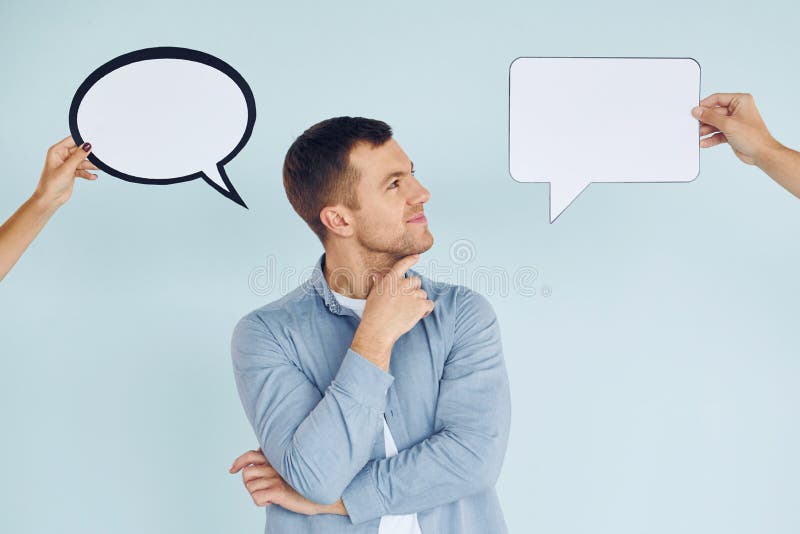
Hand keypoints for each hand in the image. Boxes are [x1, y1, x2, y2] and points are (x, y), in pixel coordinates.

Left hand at [33, 136, 97, 209]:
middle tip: (99, 156)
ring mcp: (67, 164)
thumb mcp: (67, 168)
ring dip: (90, 165)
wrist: (50, 199)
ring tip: (98, 168)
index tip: (95, 140)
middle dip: (89, 155)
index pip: (72, 140)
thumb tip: (87, 145)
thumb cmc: (52, 183)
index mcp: (57, 151)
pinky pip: (82, 170)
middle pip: (79, 151)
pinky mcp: (72, 172)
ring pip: (82, 161)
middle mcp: (62, 156)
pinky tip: (93, 177)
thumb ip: (78, 156)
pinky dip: (87, 173)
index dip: (83, 140)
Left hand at [229, 448, 325, 514]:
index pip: (249, 455)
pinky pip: (256, 498)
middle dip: (249, 483)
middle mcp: (274, 466)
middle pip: (246, 473)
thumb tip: (259, 449)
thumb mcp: (288, 466)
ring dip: (256, 493)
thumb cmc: (305, 482)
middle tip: (261, 488)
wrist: (322, 494)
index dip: (238, 462)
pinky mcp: (278, 491)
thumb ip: (273, 459)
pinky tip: (272, 501)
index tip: (232, 470)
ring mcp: (275, 478)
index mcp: (275, 458)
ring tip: (269, 494)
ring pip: (250, 486)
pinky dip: (261, 502)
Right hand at [351, 254, 434, 369]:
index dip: (410, 260)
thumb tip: (376, 275)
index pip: (402, 265)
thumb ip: (378, 283)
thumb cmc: (373, 314)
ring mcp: (412, 295)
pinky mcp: (419, 306)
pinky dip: (427, 309)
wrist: (378, 329)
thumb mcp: (373, 295)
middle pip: (416, 281)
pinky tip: (420, 315)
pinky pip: (429, 304)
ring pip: (422, 294)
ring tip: (409, 312)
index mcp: (390, 280)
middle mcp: (402, 285)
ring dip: (419, 301)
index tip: (416, 256)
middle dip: (415, 290)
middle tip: (408, 301)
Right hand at [692, 93, 780, 165]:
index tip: (695, 111)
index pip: (718, 98)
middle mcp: (737, 110)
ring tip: (699, 135)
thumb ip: (710, 117)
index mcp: (741, 101)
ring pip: (715, 123)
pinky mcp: (731, 132)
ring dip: (706, 130)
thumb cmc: (754, 137)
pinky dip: (711, 138)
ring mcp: (734, 122)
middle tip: (695, 125)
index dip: (705, 105)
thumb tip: (698, 111)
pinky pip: (717, 133)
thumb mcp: (728, 124)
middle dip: (705, 120)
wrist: (761, 153)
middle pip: (714, 112)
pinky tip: (705, 142)